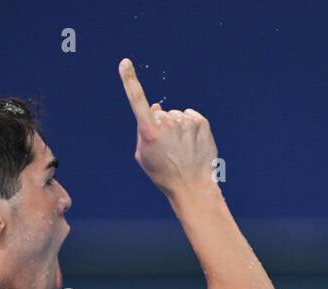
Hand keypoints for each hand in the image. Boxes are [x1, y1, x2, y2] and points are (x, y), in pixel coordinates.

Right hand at [118, 58, 218, 197]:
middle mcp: (167, 123)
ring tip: (181, 149)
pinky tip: (191, 144)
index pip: (137, 100)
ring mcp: (185, 122)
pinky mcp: (202, 122)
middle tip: (168, 149)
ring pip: (176, 116)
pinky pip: (191, 116)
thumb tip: (156, 106)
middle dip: (162, 126)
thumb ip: (144, 129)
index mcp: (149, 132)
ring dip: (177, 128)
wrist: (192, 186)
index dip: (129, 80)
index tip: (125, 63)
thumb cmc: (163, 173)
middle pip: (160, 114)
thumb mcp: (144, 156)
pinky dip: (190, 127)